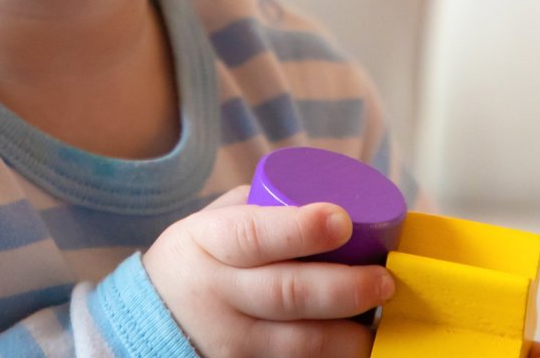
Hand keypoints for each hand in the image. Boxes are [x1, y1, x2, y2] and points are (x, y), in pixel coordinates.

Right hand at [143, 186, 394, 357]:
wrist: (156, 318)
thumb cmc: (201, 258)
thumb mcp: (213, 223)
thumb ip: (264, 208)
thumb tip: (337, 197)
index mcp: (207, 243)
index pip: (253, 236)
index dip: (300, 229)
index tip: (341, 220)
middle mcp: (216, 295)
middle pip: (286, 294)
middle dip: (344, 287)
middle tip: (384, 279)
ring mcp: (229, 342)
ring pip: (299, 344)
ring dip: (349, 334)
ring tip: (381, 317)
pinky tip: (358, 347)